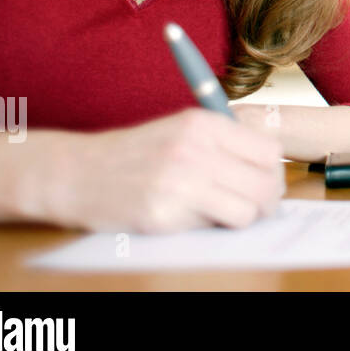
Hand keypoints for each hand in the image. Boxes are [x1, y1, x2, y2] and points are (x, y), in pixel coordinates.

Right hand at [36, 108, 285, 233]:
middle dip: (267, 202)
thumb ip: (223, 144)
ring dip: (243, 218)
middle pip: (265, 183)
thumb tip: (271, 171)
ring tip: (225, 215)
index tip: (265, 183)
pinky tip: (192, 218)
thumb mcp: (180, 131)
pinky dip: (210, 227)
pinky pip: (213, 227)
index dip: (273, 172)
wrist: (76, 172)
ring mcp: (179, 182)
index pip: (269, 150)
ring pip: (247, 210)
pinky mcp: (164, 214)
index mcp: (204, 124)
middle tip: (255, 209)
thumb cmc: (134, 154)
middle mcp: (196, 149)